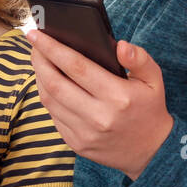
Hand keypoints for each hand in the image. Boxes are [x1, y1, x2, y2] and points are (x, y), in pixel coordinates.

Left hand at [26, 30, 173, 180]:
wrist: (151, 152)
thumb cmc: (149, 108)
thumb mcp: (154, 80)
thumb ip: (139, 59)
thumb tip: (120, 45)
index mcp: (118, 97)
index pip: (76, 66)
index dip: (53, 48)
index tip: (36, 34)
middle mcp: (99, 116)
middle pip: (55, 83)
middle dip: (39, 60)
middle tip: (33, 43)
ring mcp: (85, 133)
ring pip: (50, 100)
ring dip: (39, 77)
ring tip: (39, 60)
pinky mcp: (76, 144)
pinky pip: (53, 116)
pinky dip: (47, 97)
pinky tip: (48, 83)